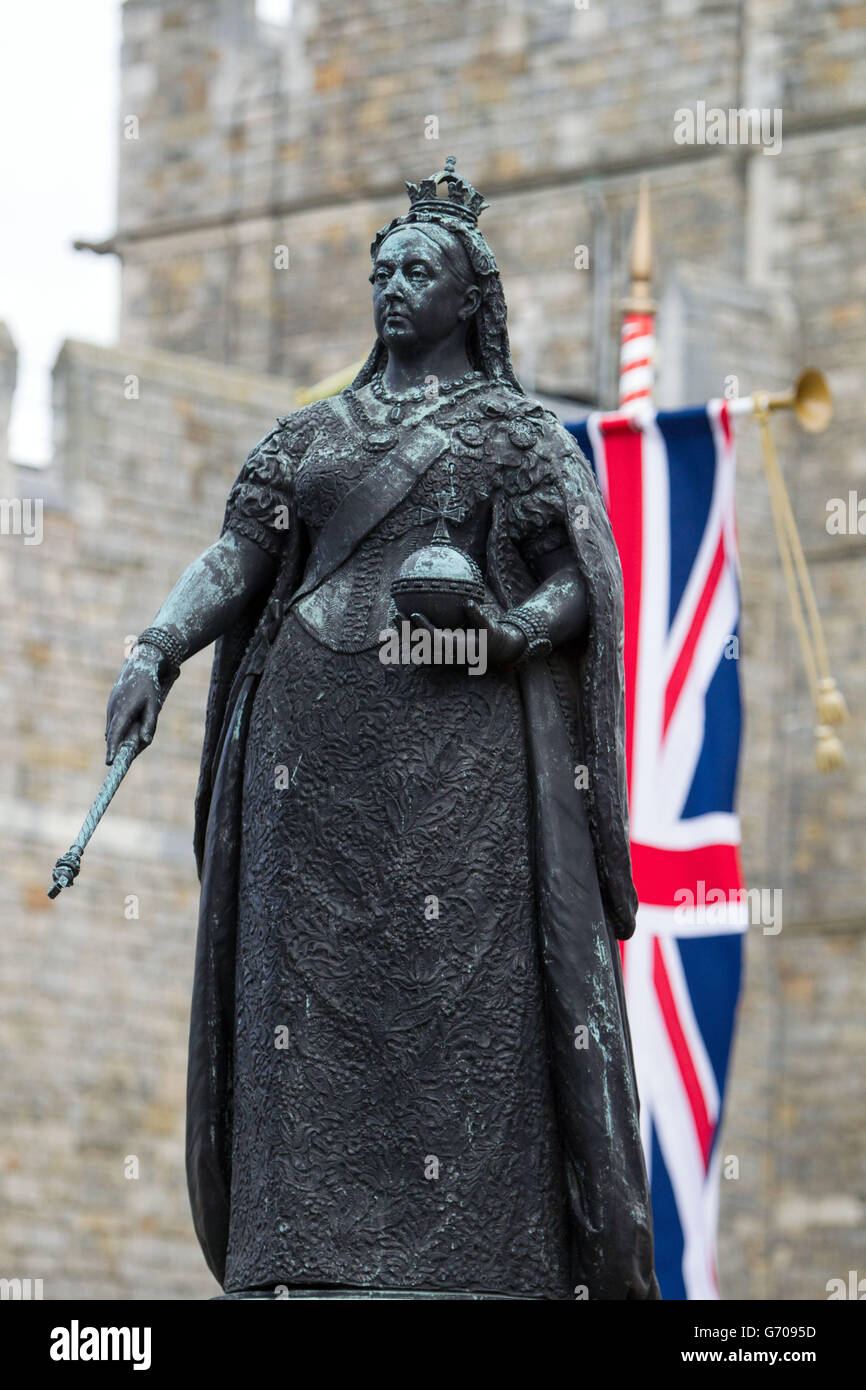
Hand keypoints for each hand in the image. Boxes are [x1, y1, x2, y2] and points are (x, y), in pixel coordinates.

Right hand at [105, 643, 165, 763]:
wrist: (139, 665)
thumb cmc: (149, 686)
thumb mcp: (153, 705)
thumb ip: (149, 724)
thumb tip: (145, 741)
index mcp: (124, 710)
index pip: (116, 733)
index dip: (112, 748)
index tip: (109, 762)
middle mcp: (114, 710)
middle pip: (112, 735)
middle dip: (113, 749)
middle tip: (114, 764)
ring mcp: (111, 707)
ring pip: (112, 729)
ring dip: (117, 739)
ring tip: (123, 749)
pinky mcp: (111, 706)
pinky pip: (113, 723)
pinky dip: (118, 731)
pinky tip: (125, 734)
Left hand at [407, 601, 526, 667]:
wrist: (491, 650)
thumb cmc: (491, 635)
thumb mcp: (489, 626)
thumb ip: (478, 616)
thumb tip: (468, 602)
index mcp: (457, 647)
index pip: (436, 639)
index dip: (424, 628)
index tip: (414, 614)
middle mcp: (445, 652)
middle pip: (420, 645)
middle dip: (407, 631)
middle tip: (396, 614)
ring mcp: (440, 653)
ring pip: (417, 646)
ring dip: (404, 633)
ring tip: (394, 616)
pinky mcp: (438, 650)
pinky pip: (420, 643)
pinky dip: (409, 634)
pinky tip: (400, 621)